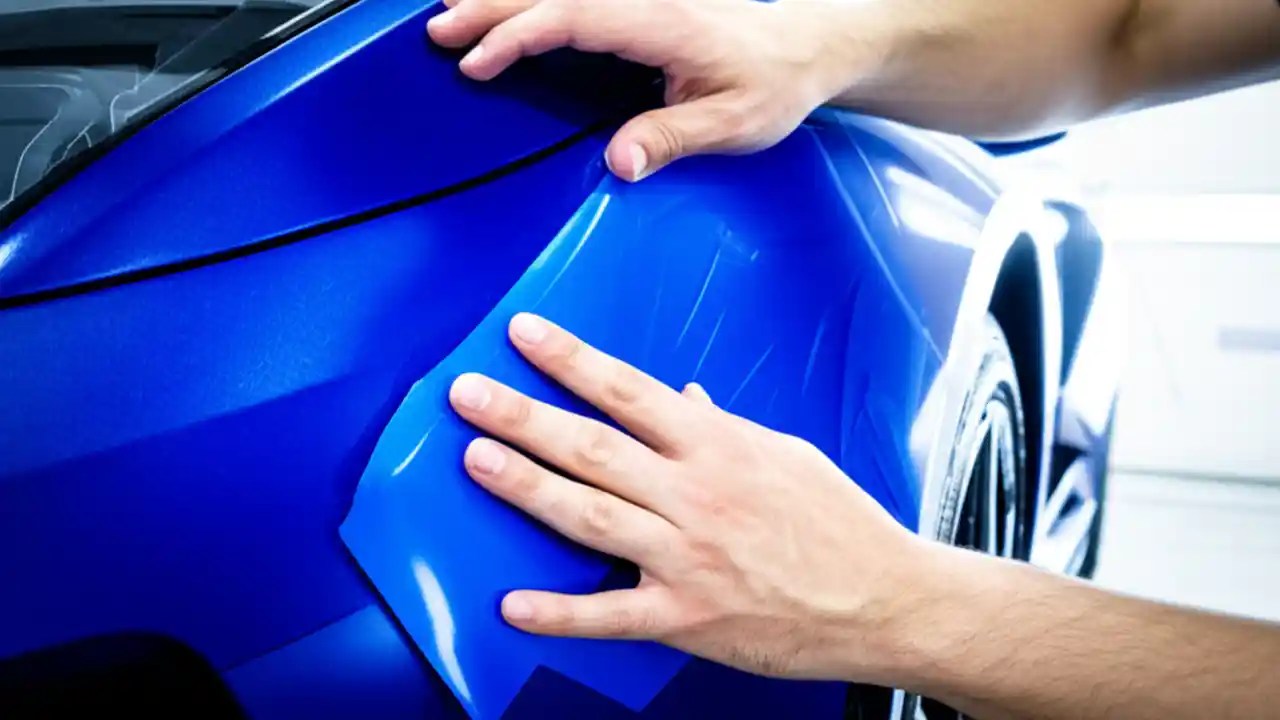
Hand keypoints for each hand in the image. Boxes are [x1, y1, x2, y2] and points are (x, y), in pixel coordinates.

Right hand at [426, 0, 858, 180]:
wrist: (807, 49)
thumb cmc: (773, 85)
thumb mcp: (732, 125)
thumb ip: (671, 139)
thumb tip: (617, 163)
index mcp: (661, 22)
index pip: (572, 16)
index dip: (518, 36)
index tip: (476, 62)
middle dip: (490, 7)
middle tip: (437, 30)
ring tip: (452, 8)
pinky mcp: (642, 3)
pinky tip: (507, 6)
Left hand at [448, 313, 937, 681]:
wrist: (886, 601)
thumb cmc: (840, 524)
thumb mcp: (787, 454)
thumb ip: (724, 426)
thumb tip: (684, 398)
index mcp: (719, 446)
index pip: (629, 390)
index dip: (571, 359)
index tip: (525, 334)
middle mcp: (696, 494)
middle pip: (594, 446)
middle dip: (524, 415)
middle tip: (469, 393)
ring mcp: (688, 557)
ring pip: (591, 516)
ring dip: (527, 487)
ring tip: (477, 460)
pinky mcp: (687, 618)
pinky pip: (611, 615)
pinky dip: (559, 613)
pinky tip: (513, 604)